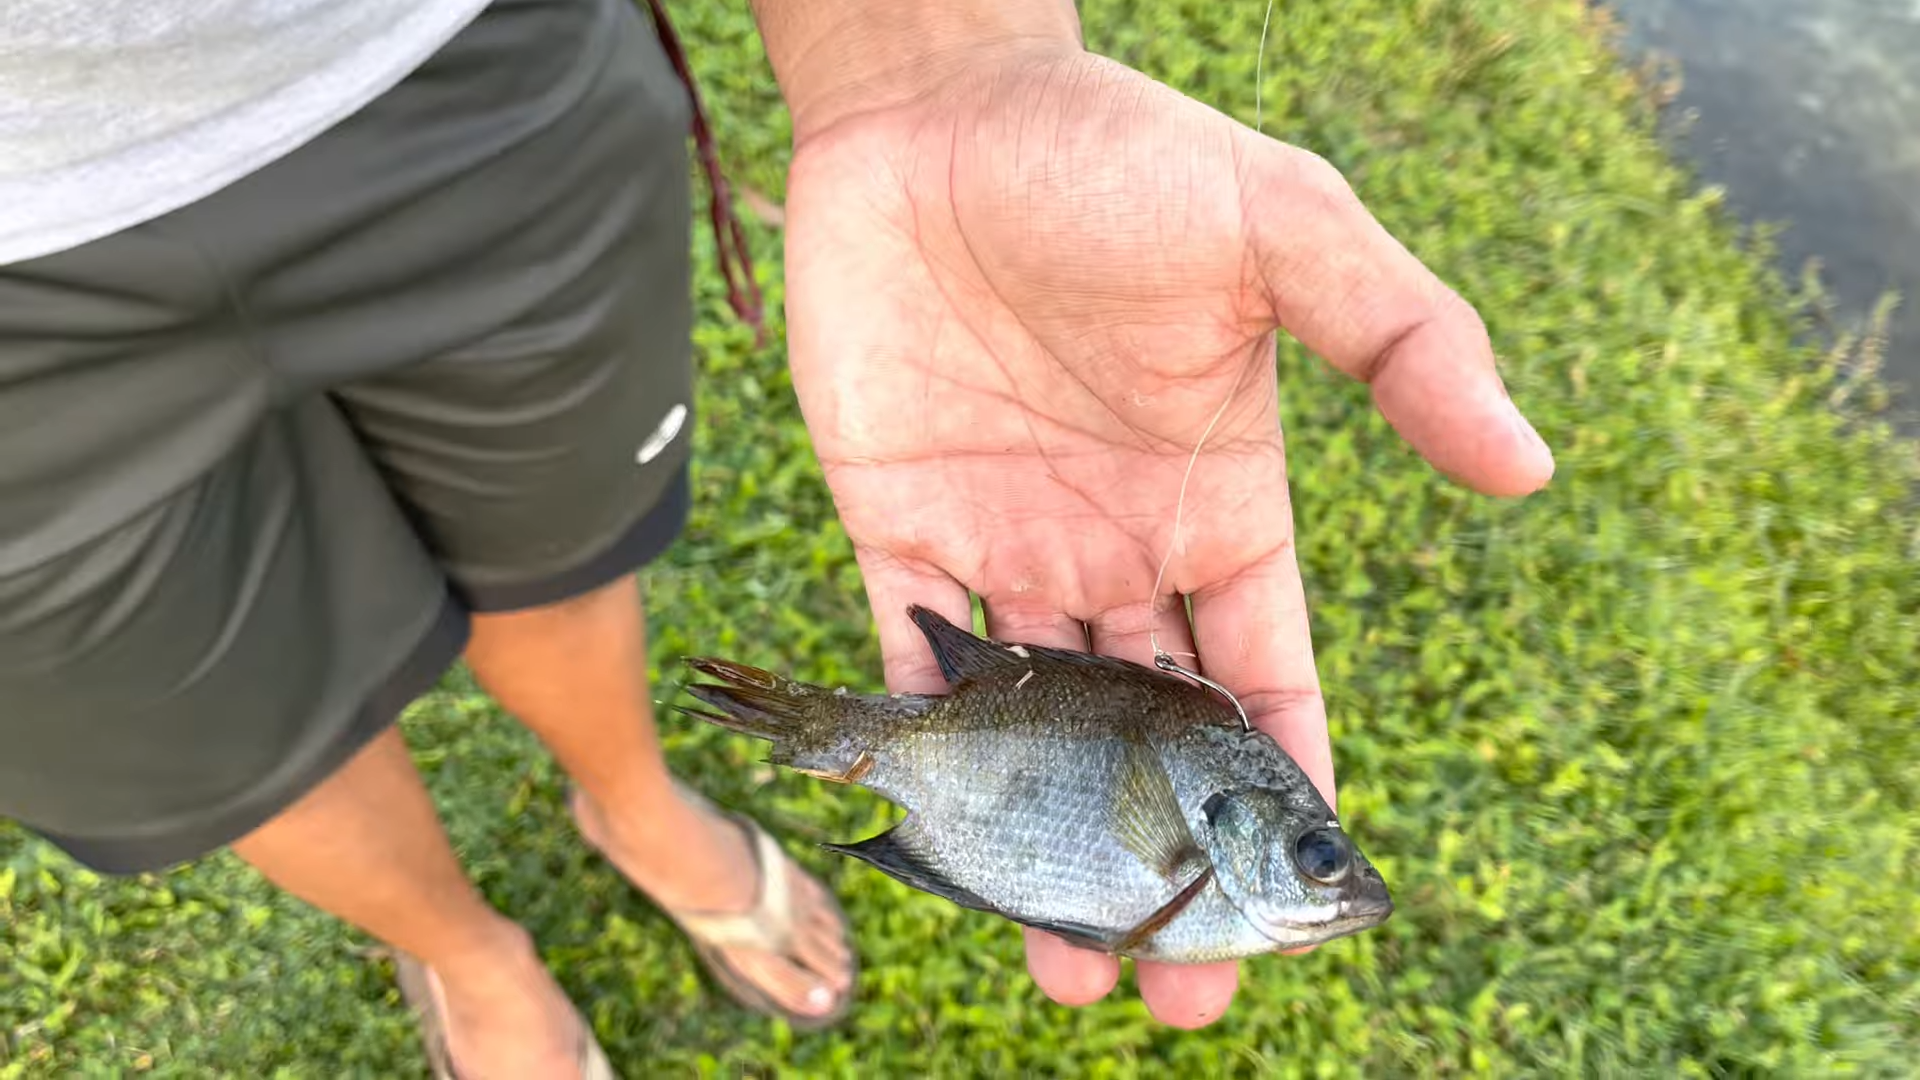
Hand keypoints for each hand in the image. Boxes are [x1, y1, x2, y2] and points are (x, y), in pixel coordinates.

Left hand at [765, 28, 1552, 1027]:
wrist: (940, 108)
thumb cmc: (1119, 155)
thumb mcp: (1284, 230)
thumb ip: (1402, 342)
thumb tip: (1529, 468)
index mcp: (1220, 502)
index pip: (1267, 677)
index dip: (1284, 792)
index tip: (1293, 908)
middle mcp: (1117, 546)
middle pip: (1150, 738)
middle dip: (1161, 860)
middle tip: (1170, 990)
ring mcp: (1004, 544)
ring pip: (1033, 732)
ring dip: (1045, 845)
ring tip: (1062, 966)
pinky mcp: (896, 526)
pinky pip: (908, 662)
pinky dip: (925, 752)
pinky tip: (943, 849)